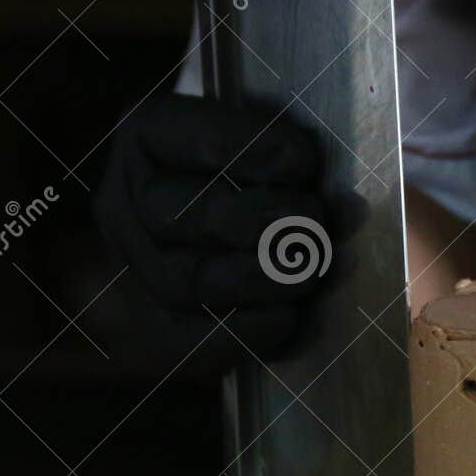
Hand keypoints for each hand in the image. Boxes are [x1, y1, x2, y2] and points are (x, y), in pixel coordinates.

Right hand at [92, 94, 326, 364]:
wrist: (230, 249)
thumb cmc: (265, 181)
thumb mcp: (271, 148)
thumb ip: (294, 161)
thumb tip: (347, 206)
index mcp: (151, 135)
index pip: (192, 138)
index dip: (254, 149)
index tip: (305, 163)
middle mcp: (128, 199)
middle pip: (178, 213)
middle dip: (257, 220)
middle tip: (313, 223)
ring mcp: (136, 266)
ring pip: (183, 279)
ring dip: (259, 279)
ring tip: (309, 271)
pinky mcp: (157, 325)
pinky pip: (190, 339)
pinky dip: (246, 331)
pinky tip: (288, 318)